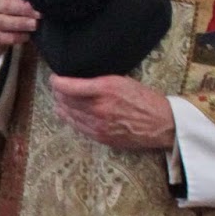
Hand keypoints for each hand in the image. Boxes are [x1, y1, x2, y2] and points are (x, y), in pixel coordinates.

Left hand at [49, 74, 175, 150]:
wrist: (160, 123)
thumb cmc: (144, 99)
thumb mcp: (122, 80)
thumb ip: (98, 82)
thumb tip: (78, 80)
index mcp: (104, 89)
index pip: (67, 86)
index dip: (56, 82)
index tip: (54, 78)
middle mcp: (97, 108)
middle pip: (64, 100)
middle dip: (57, 93)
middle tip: (57, 88)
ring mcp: (97, 125)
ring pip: (67, 114)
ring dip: (61, 106)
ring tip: (61, 99)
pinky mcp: (99, 137)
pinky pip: (76, 126)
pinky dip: (70, 118)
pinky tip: (69, 112)